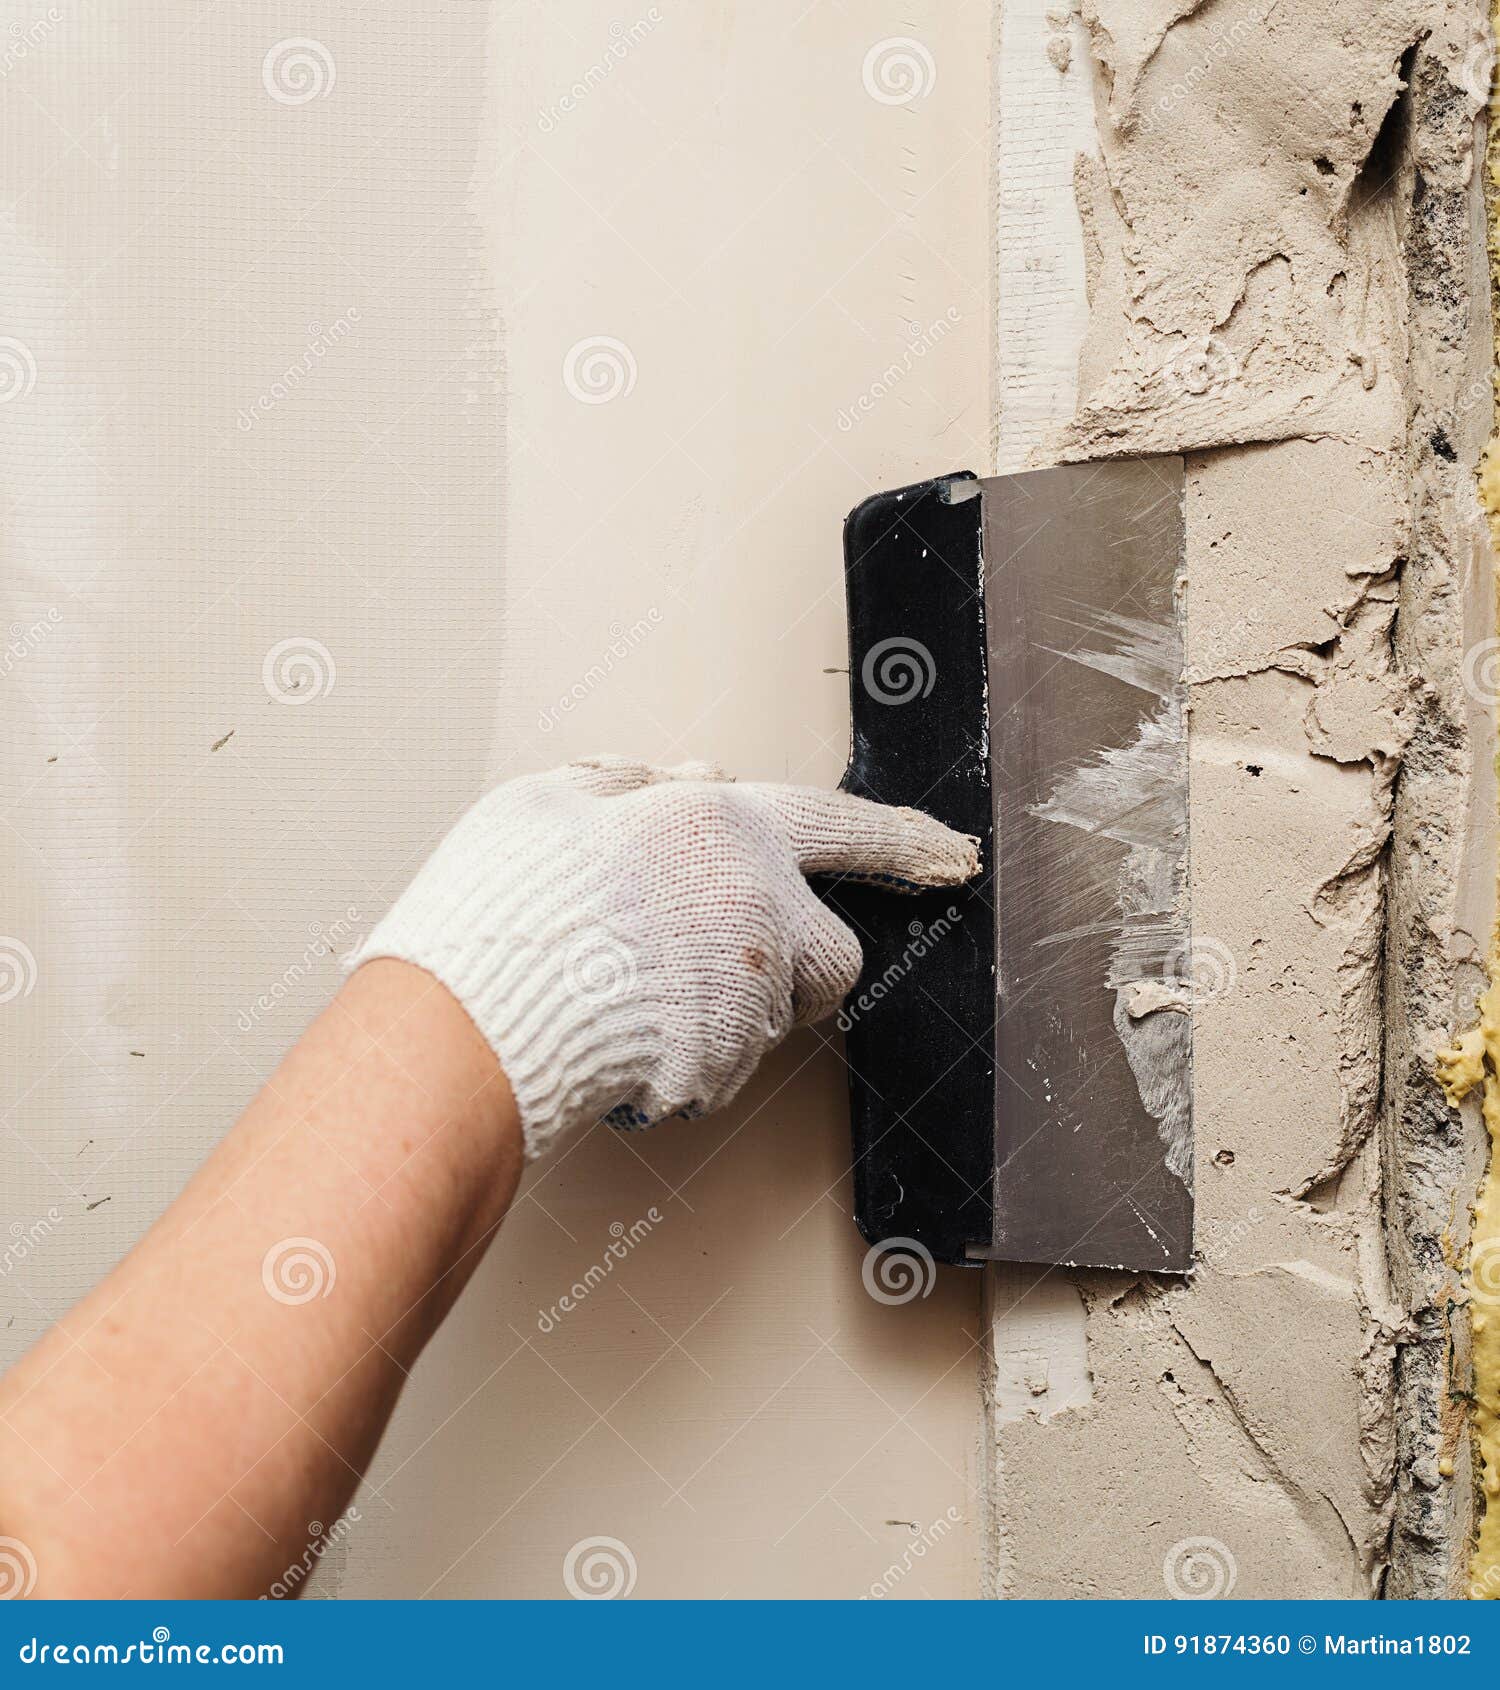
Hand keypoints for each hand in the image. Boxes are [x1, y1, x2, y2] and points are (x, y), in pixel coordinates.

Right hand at [350, 757, 978, 1159]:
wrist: (470, 1016)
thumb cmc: (503, 905)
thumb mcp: (550, 802)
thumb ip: (632, 784)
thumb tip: (681, 776)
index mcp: (722, 825)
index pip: (838, 823)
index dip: (901, 838)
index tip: (952, 851)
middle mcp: (755, 906)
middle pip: (831, 950)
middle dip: (798, 961)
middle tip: (721, 959)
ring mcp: (746, 994)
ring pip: (770, 1014)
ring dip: (727, 1009)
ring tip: (633, 994)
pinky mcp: (720, 1065)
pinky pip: (720, 1063)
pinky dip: (684, 1056)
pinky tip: (619, 1032)